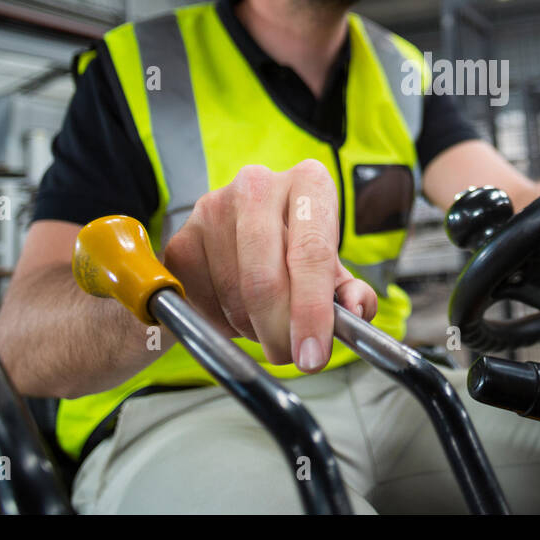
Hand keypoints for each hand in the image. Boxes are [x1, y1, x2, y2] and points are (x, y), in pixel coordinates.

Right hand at [162, 159, 377, 372]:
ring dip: (253, 329)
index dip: (312, 312)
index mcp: (308, 183)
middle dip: (280, 331)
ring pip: (234, 296)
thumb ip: (351, 292)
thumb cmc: (293, 251)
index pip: (311, 252)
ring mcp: (212, 208)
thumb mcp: (332, 269)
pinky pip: (202, 302)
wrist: (238, 239)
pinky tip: (237, 312)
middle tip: (290, 356)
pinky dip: (223, 324)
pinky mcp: (182, 239)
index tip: (313, 355)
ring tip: (266, 324)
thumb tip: (358, 310)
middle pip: (265, 279)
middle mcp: (258, 185)